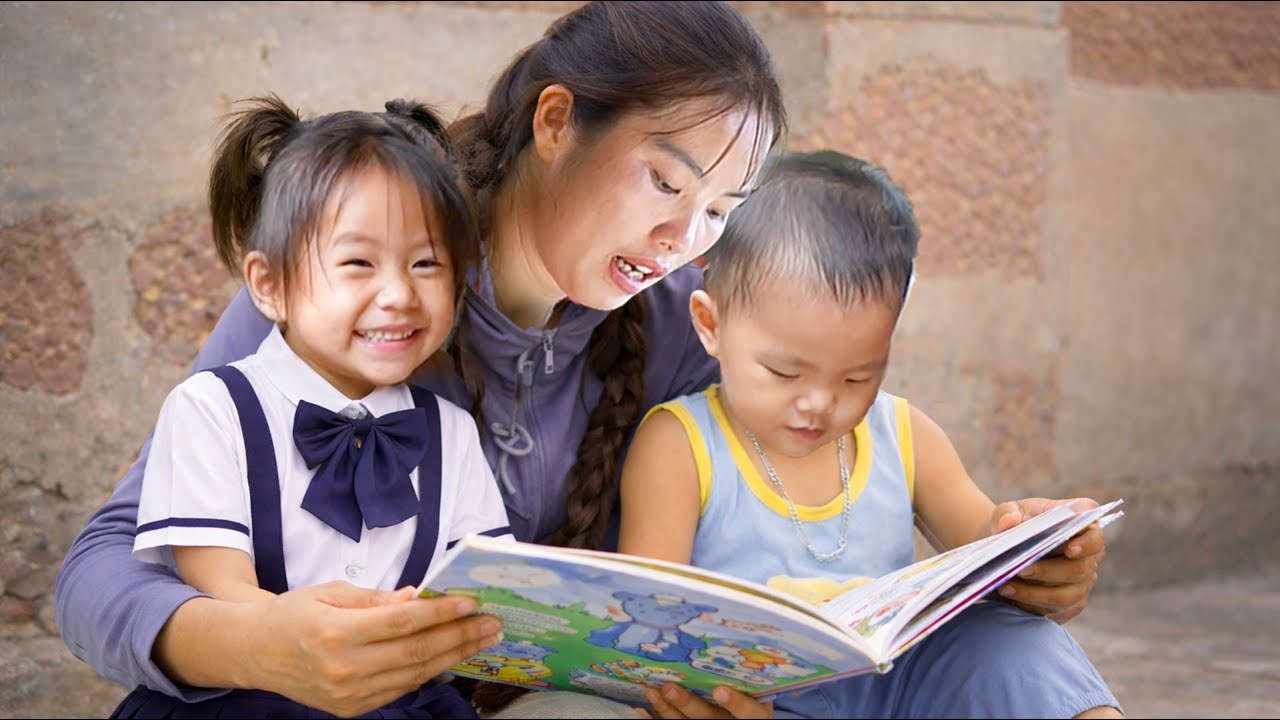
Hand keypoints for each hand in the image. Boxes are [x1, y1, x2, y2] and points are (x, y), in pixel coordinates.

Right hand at [241, 582, 500, 716]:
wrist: (256, 653)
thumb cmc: (294, 614)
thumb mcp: (329, 593)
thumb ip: (375, 598)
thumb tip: (418, 597)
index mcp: (336, 632)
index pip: (401, 622)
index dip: (439, 613)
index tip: (470, 603)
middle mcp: (344, 668)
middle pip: (415, 652)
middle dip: (459, 637)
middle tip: (491, 623)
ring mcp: (348, 694)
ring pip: (413, 675)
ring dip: (453, 656)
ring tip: (481, 639)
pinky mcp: (351, 709)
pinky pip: (400, 689)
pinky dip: (428, 672)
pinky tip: (450, 656)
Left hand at [639, 683, 772, 718]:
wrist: (744, 713)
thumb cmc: (751, 691)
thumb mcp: (756, 684)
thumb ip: (742, 670)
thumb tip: (722, 637)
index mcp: (754, 713)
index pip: (750, 712)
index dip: (736, 703)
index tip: (720, 691)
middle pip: (710, 719)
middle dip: (687, 704)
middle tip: (669, 688)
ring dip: (667, 709)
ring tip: (652, 691)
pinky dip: (656, 716)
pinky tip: (642, 707)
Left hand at [988, 497, 1106, 622]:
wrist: (1009, 548)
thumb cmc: (1016, 524)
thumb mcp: (1008, 511)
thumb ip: (1006, 512)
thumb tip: (1008, 522)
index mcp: (1079, 525)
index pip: (1095, 533)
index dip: (1088, 543)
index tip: (1070, 549)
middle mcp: (1088, 555)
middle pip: (1081, 568)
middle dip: (1049, 571)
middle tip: (1021, 569)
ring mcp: (1082, 580)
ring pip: (1069, 594)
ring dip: (1036, 593)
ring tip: (1007, 587)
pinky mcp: (1070, 602)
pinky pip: (1057, 610)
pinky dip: (1031, 604)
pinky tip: (1010, 596)